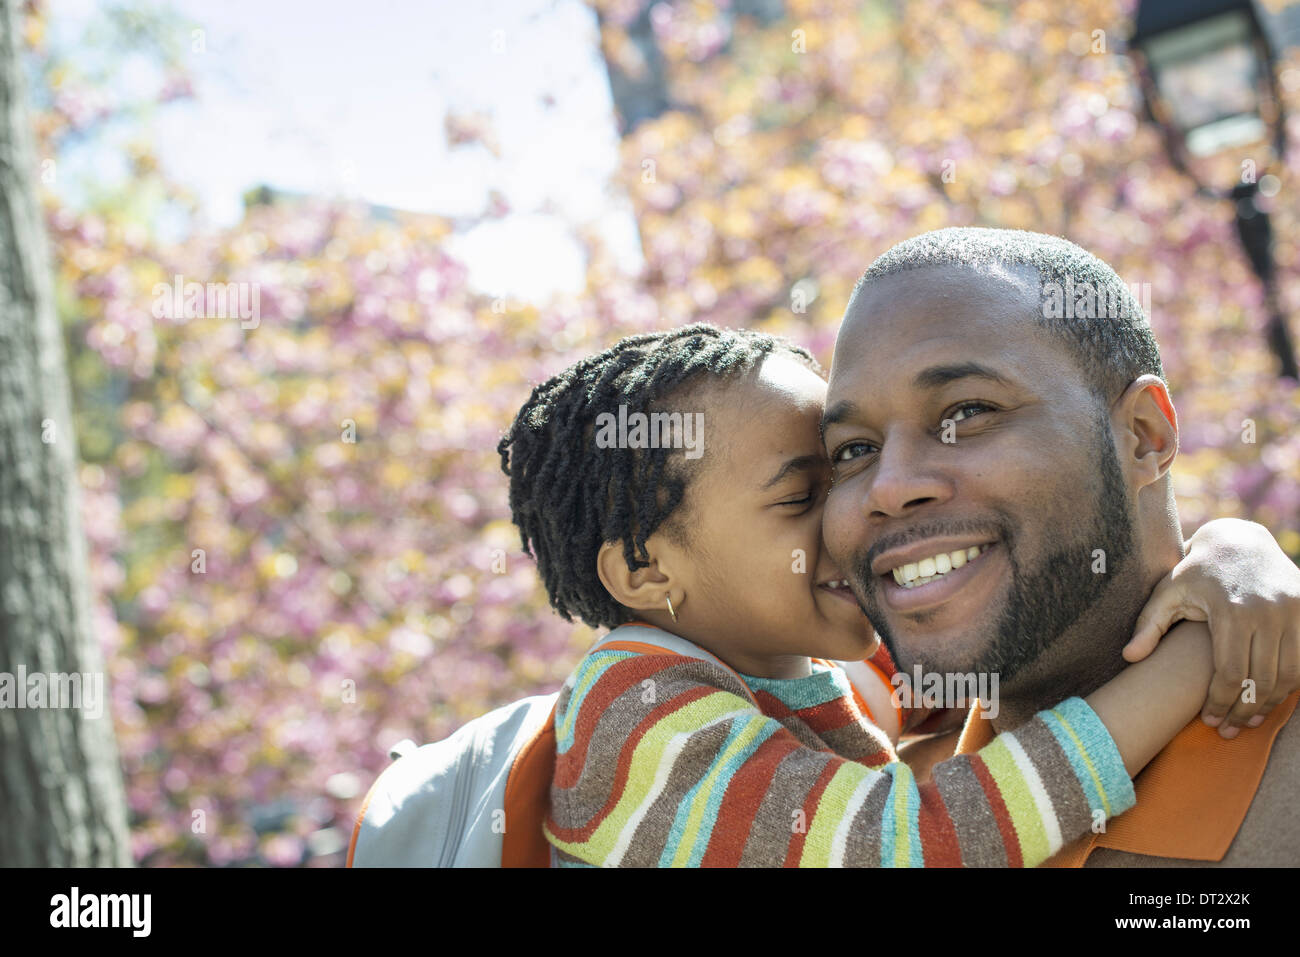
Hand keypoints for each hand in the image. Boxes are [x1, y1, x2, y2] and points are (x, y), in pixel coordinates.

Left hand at [1123, 518, 1299, 736]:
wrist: (1239, 540)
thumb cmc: (1196, 571)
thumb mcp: (1167, 591)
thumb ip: (1148, 625)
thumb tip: (1128, 657)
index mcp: (1231, 610)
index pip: (1229, 672)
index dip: (1220, 703)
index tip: (1208, 720)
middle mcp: (1268, 610)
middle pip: (1261, 679)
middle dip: (1244, 711)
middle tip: (1229, 730)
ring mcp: (1294, 610)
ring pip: (1288, 674)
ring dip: (1270, 703)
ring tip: (1249, 720)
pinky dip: (1290, 683)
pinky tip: (1270, 698)